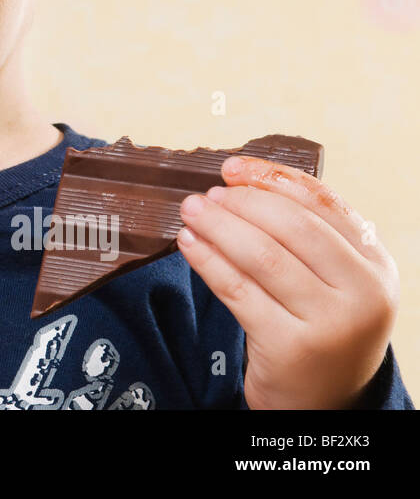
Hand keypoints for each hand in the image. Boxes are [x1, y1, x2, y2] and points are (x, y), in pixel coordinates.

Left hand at [176, 154, 400, 408]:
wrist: (323, 398)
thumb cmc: (320, 322)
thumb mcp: (333, 278)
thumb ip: (303, 232)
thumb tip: (239, 177)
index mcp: (376, 263)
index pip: (323, 203)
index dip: (272, 178)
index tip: (233, 168)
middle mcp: (363, 293)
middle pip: (292, 228)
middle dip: (242, 203)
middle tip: (208, 194)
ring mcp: (330, 323)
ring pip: (262, 256)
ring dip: (218, 226)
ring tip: (191, 211)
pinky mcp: (290, 347)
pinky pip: (237, 290)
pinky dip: (207, 260)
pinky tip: (189, 243)